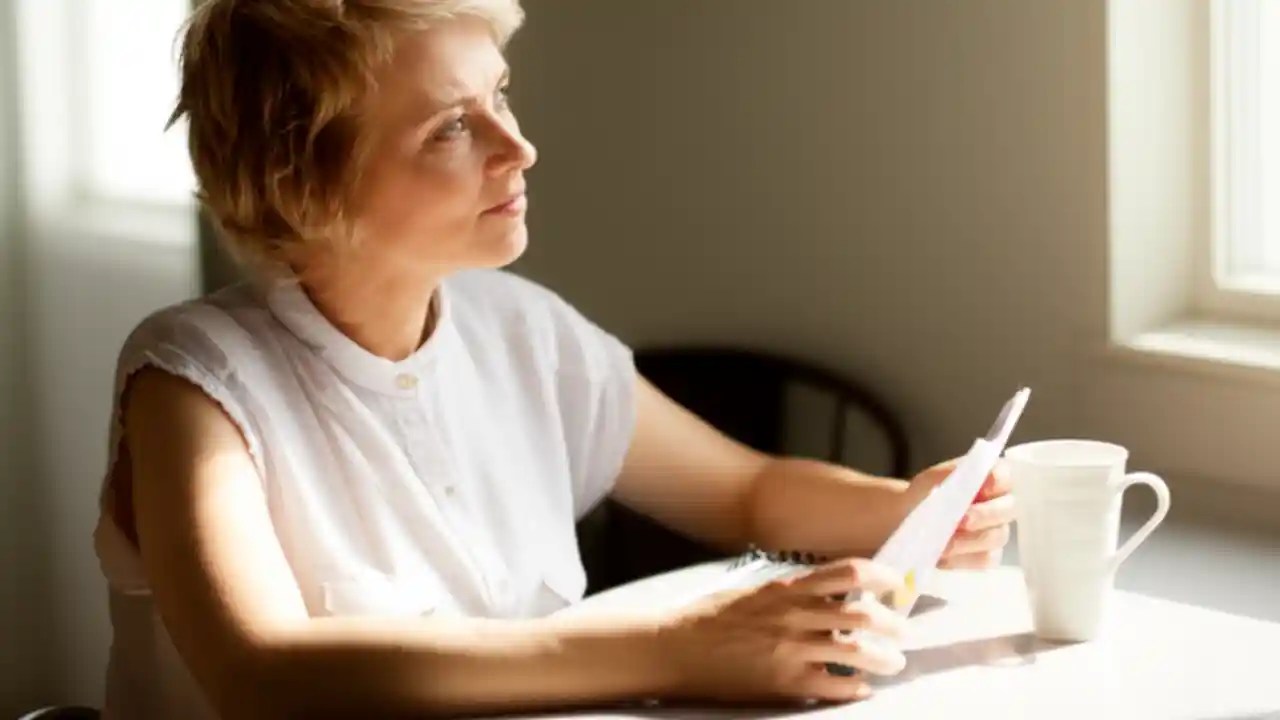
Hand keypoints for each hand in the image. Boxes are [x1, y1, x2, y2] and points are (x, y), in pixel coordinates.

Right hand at [656, 558, 907, 703]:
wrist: (675, 648)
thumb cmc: (711, 619)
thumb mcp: (756, 594)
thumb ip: (793, 594)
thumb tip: (831, 595)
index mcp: (788, 588)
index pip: (849, 572)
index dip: (882, 578)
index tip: (896, 585)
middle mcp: (794, 614)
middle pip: (863, 614)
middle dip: (894, 625)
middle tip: (905, 632)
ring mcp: (790, 649)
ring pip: (857, 651)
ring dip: (885, 658)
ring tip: (893, 663)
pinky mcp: (784, 682)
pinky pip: (835, 685)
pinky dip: (856, 687)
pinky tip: (860, 688)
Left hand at [910, 459, 1015, 569]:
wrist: (906, 521)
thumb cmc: (923, 495)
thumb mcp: (930, 480)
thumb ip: (948, 475)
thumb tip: (964, 481)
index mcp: (991, 478)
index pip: (1005, 477)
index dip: (997, 482)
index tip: (980, 489)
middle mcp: (1001, 504)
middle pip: (1008, 509)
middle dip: (983, 515)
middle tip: (961, 521)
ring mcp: (996, 531)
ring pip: (996, 536)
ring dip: (969, 540)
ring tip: (944, 542)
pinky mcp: (986, 556)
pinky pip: (985, 559)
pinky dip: (963, 558)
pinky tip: (943, 556)